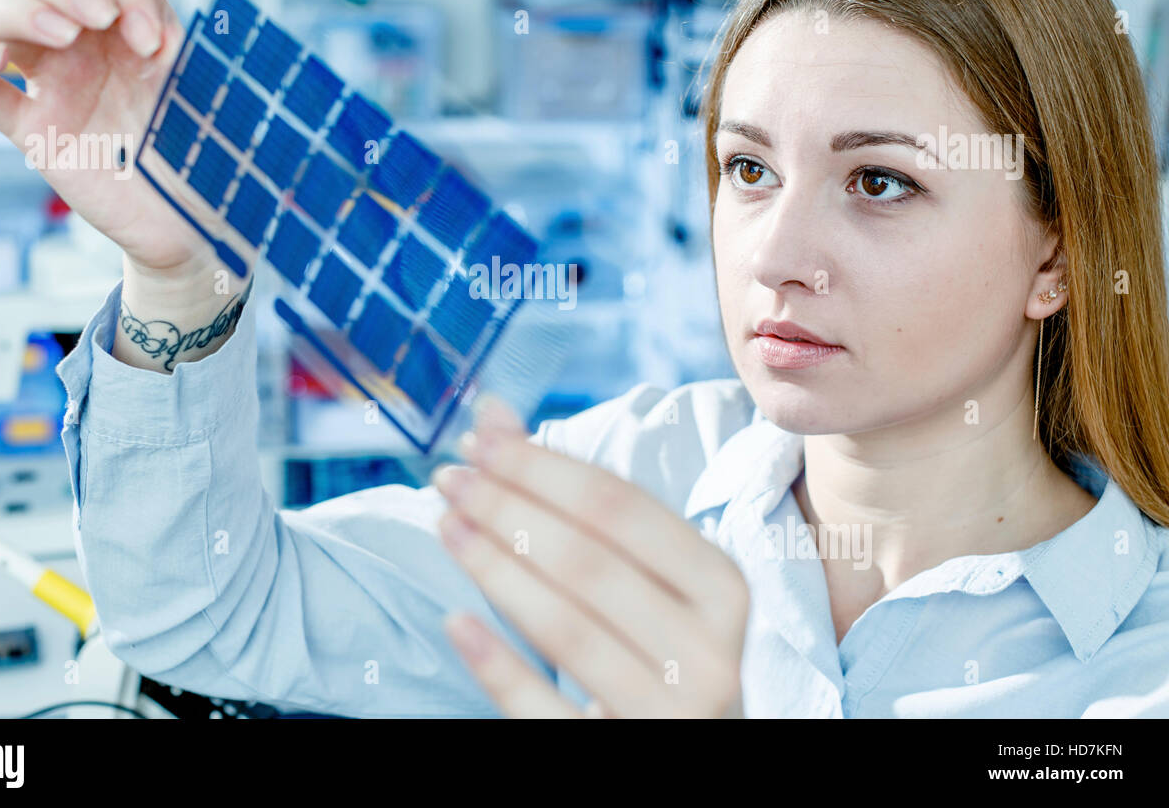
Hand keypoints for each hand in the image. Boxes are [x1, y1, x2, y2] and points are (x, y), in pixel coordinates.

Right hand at [0, 0, 212, 282]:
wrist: (193, 220)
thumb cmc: (203, 153)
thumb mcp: (206, 89)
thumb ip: (187, 49)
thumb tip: (151, 33)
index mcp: (131, 30)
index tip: (156, 43)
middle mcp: (87, 47)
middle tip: (103, 21)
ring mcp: (54, 83)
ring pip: (0, 14)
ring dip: (24, 10)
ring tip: (65, 37)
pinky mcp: (32, 129)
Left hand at [431, 396, 748, 717]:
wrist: (689, 745)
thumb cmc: (658, 646)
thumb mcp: (643, 576)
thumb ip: (575, 497)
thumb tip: (493, 413)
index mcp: (724, 588)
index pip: (621, 508)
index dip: (542, 467)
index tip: (479, 441)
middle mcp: (711, 652)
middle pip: (589, 562)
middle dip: (508, 507)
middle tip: (449, 477)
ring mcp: (671, 713)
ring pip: (567, 629)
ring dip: (494, 568)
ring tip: (444, 525)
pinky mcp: (624, 756)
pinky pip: (545, 712)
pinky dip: (497, 665)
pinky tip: (455, 621)